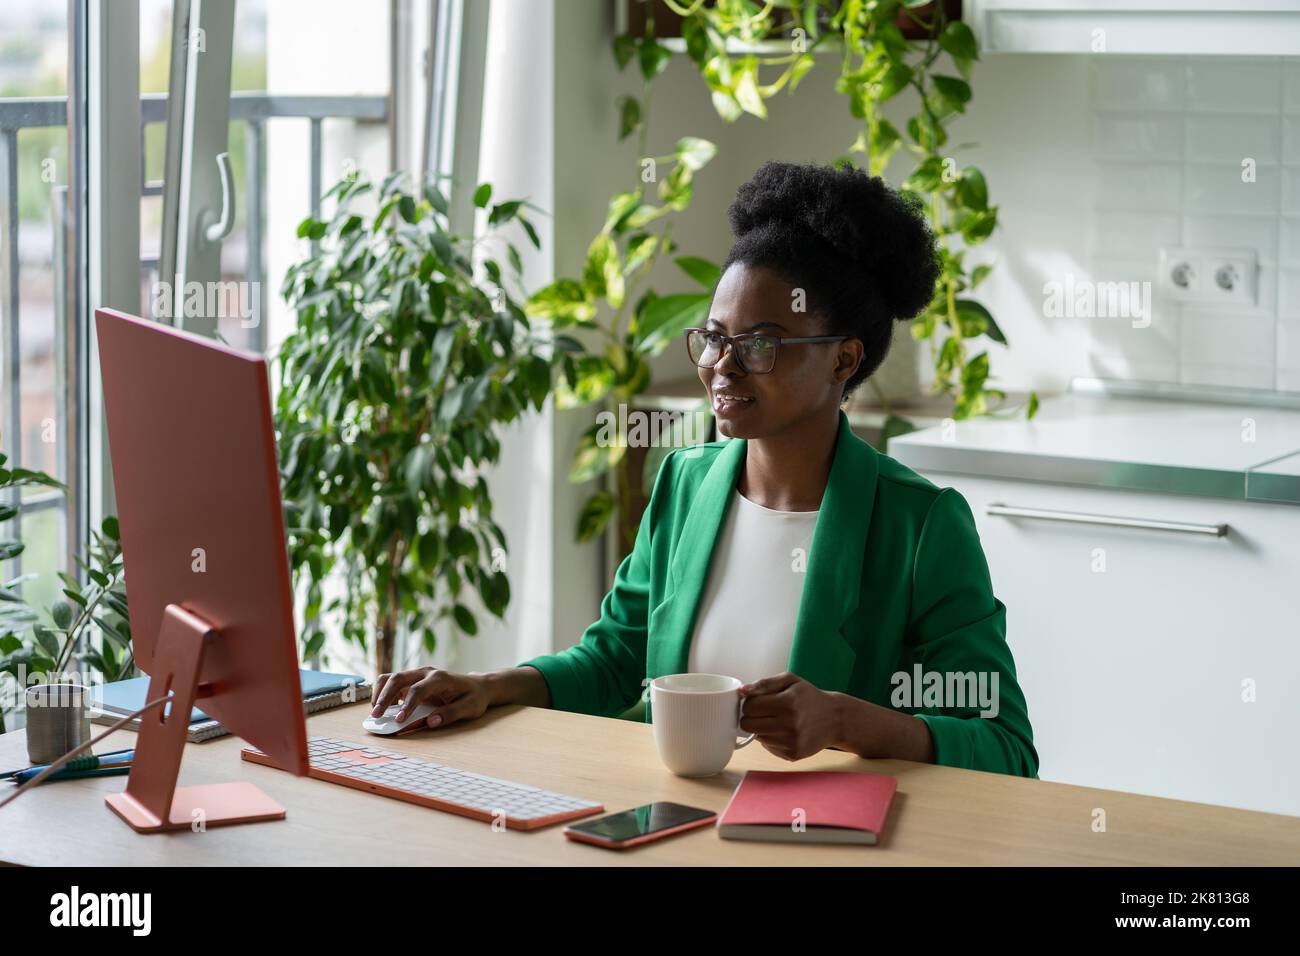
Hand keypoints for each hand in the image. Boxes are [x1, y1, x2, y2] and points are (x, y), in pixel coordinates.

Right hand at [370, 667, 490, 729]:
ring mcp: (417, 675)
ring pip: (391, 677)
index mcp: (440, 678)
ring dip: (380, 693)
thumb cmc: (473, 697)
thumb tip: (431, 722)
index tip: (399, 721)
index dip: (407, 705)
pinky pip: (392, 682)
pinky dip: (383, 692)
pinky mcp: (412, 681)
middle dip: (384, 697)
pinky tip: (383, 708)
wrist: (476, 686)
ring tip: (375, 712)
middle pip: (398, 679)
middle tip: (376, 716)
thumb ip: (451, 714)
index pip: (418, 690)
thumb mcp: (470, 707)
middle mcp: (426, 673)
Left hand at [737, 672, 841, 761]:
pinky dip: (772, 739)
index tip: (760, 701)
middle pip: (748, 725)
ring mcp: (791, 742)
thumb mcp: (790, 680)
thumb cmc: (809, 697)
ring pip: (756, 737)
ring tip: (777, 721)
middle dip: (752, 717)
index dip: (751, 703)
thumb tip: (742, 691)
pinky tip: (785, 732)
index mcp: (787, 702)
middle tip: (765, 712)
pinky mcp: (793, 754)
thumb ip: (764, 683)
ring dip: (762, 728)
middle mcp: (789, 724)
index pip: (749, 707)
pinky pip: (768, 747)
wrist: (835, 719)